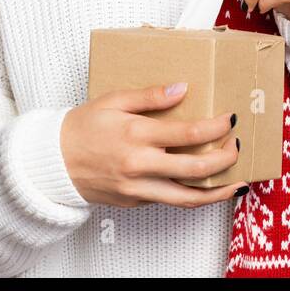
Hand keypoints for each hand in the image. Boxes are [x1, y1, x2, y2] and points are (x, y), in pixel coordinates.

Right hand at [58, 83, 246, 207]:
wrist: (52, 162)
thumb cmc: (81, 127)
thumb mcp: (114, 100)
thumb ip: (150, 95)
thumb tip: (182, 89)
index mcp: (137, 135)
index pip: (189, 134)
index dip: (216, 127)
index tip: (230, 119)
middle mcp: (140, 165)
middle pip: (196, 169)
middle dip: (225, 158)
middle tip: (237, 147)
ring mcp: (138, 188)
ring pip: (187, 198)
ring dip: (217, 192)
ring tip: (236, 183)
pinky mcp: (135, 201)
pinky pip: (170, 201)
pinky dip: (192, 196)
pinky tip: (206, 187)